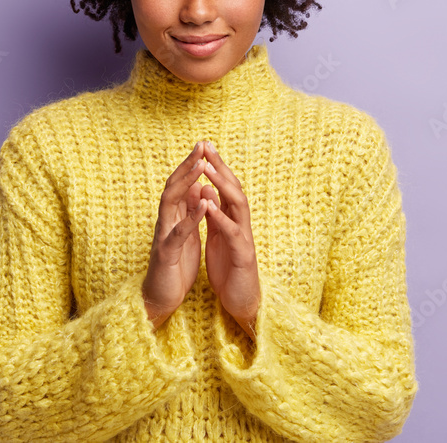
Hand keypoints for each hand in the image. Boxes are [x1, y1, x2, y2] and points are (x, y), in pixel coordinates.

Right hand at [142, 142, 209, 329]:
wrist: (161, 298)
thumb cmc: (175, 265)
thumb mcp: (184, 233)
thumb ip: (187, 211)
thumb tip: (193, 186)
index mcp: (173, 217)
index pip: (180, 184)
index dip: (191, 165)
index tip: (205, 146)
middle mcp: (165, 221)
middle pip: (173, 186)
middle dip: (188, 165)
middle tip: (201, 145)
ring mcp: (163, 236)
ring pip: (171, 203)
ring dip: (186, 183)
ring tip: (201, 166)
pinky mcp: (167, 254)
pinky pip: (178, 233)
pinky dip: (191, 217)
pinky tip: (204, 204)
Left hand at [199, 141, 260, 339]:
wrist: (242, 301)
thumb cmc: (230, 270)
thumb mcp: (219, 238)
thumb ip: (214, 215)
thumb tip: (206, 190)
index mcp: (232, 220)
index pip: (225, 187)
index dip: (215, 166)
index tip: (202, 147)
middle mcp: (241, 224)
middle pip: (233, 188)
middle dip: (220, 166)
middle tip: (206, 146)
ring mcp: (243, 238)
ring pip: (237, 205)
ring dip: (222, 186)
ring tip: (208, 168)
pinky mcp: (242, 255)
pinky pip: (232, 232)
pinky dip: (221, 217)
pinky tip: (210, 205)